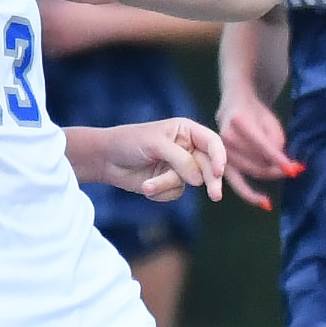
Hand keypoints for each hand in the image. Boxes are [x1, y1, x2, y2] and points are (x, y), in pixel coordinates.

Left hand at [80, 118, 225, 203]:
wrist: (106, 159)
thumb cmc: (130, 142)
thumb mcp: (156, 145)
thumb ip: (180, 160)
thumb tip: (200, 180)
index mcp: (187, 131)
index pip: (212, 143)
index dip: (219, 157)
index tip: (218, 171)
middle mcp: (187, 148)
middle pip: (208, 167)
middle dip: (210, 181)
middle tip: (215, 195)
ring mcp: (179, 167)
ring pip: (188, 183)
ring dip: (166, 185)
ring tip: (147, 186)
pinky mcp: (170, 183)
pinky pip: (175, 192)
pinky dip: (160, 191)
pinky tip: (145, 186)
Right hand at [216, 91, 302, 210]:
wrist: (234, 107)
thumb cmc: (256, 114)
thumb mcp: (270, 121)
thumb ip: (274, 142)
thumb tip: (280, 164)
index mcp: (239, 121)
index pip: (262, 145)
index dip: (279, 159)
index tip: (294, 169)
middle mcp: (225, 138)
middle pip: (257, 161)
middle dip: (278, 168)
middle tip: (296, 169)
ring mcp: (221, 153)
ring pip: (252, 171)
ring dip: (271, 174)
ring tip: (287, 172)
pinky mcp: (221, 165)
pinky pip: (237, 184)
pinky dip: (252, 195)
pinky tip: (267, 204)